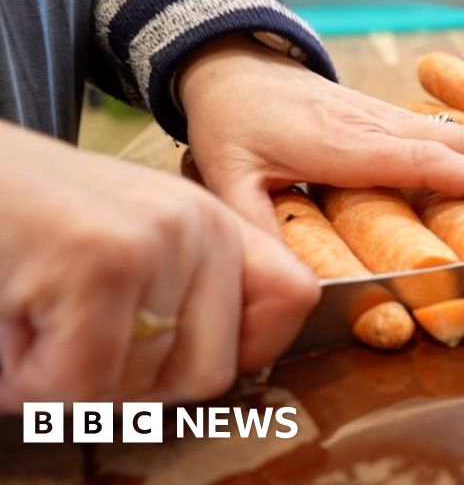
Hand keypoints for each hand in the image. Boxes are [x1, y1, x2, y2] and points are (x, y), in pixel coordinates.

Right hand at [0, 123, 317, 408]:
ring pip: (142, 387)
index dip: (247, 349)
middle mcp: (199, 227)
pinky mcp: (102, 262)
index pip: (294, 299)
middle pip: (211, 372)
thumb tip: (232, 363)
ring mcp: (156, 241)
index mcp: (214, 223)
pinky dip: (32, 378)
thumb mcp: (130, 241)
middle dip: (135, 384)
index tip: (180, 353)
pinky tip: (14, 320)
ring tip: (37, 316)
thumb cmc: (30, 218)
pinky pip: (83, 382)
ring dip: (72, 379)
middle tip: (77, 342)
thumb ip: (188, 291)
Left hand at [177, 34, 463, 232]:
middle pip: (455, 139)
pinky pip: (434, 132)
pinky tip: (459, 183)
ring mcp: (380, 114)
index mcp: (345, 146)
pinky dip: (461, 155)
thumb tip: (289, 283)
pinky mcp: (380, 113)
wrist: (231, 64)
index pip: (426, 160)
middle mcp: (374, 125)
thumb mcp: (226, 179)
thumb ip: (256, 230)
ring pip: (451, 131)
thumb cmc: (230, 121)